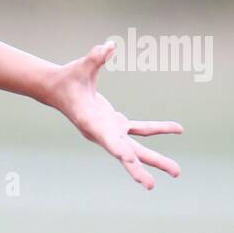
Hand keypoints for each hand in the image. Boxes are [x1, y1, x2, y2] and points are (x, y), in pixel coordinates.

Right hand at [46, 40, 183, 189]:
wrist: (57, 88)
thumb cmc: (67, 78)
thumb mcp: (80, 68)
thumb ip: (94, 58)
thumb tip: (109, 46)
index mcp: (91, 123)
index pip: (107, 140)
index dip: (119, 151)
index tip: (130, 163)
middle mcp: (102, 132)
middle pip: (125, 154)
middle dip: (140, 168)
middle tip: (152, 186)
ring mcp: (110, 130)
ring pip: (136, 149)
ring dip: (155, 159)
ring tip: (176, 172)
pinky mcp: (114, 124)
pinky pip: (139, 130)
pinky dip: (157, 129)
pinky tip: (175, 128)